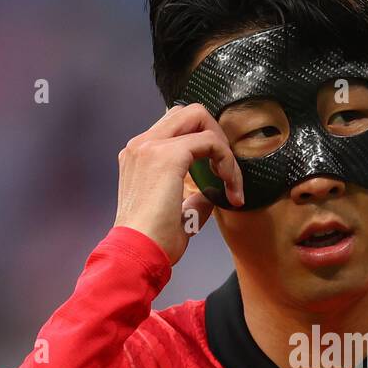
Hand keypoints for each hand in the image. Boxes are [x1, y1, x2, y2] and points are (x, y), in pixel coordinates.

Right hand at [114, 102, 244, 264]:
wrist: (136, 254)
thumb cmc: (152, 243)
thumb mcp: (175, 215)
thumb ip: (191, 199)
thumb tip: (211, 195)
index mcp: (139, 156)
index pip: (177, 128)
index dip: (205, 145)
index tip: (221, 179)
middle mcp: (141, 145)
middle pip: (188, 113)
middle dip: (217, 136)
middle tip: (228, 171)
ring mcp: (151, 146)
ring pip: (199, 117)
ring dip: (222, 145)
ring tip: (231, 180)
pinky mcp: (168, 155)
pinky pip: (210, 142)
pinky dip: (227, 162)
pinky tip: (230, 188)